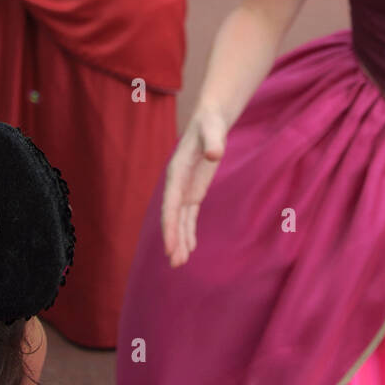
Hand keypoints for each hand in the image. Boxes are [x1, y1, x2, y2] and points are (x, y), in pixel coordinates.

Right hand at [162, 108, 226, 267]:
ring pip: (181, 220)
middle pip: (173, 217)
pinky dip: (189, 231)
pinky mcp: (194, 191)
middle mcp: (176, 184)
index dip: (169, 226)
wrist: (208, 121)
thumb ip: (213, 141)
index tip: (169, 246)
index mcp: (176, 172)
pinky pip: (189, 215)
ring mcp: (184, 189)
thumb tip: (215, 154)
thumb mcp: (212, 129)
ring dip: (180, 240)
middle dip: (173, 239)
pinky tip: (190, 247)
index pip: (170, 205)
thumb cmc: (209, 124)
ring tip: (180, 263)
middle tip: (175, 262)